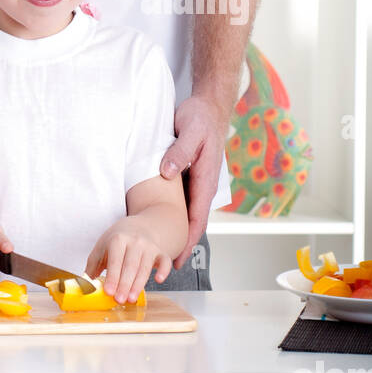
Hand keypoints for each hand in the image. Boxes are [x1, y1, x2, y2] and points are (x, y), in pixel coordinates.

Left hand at [85, 218, 171, 303]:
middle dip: (124, 284)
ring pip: (144, 268)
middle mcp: (135, 241)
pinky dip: (163, 270)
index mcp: (118, 239)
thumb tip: (85, 283)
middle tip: (119, 299)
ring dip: (138, 285)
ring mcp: (149, 247)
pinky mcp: (160, 252)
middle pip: (130, 266)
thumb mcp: (102, 246)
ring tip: (131, 298)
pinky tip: (158, 280)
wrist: (139, 226)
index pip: (115, 260)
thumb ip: (93, 264)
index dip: (112, 276)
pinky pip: (164, 262)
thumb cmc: (118, 239)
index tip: (109, 291)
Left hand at [160, 94, 227, 267]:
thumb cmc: (200, 118)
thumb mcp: (190, 132)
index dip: (187, 240)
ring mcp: (198, 181)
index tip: (177, 258)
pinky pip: (183, 199)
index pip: (197, 218)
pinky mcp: (191, 174)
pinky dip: (175, 214)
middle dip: (181, 243)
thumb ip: (180, 152)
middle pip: (193, 221)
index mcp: (206, 179)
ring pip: (188, 212)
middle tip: (164, 265)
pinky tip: (162, 220)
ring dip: (178, 231)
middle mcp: (204, 185)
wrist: (210, 106)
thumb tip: (167, 173)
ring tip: (161, 250)